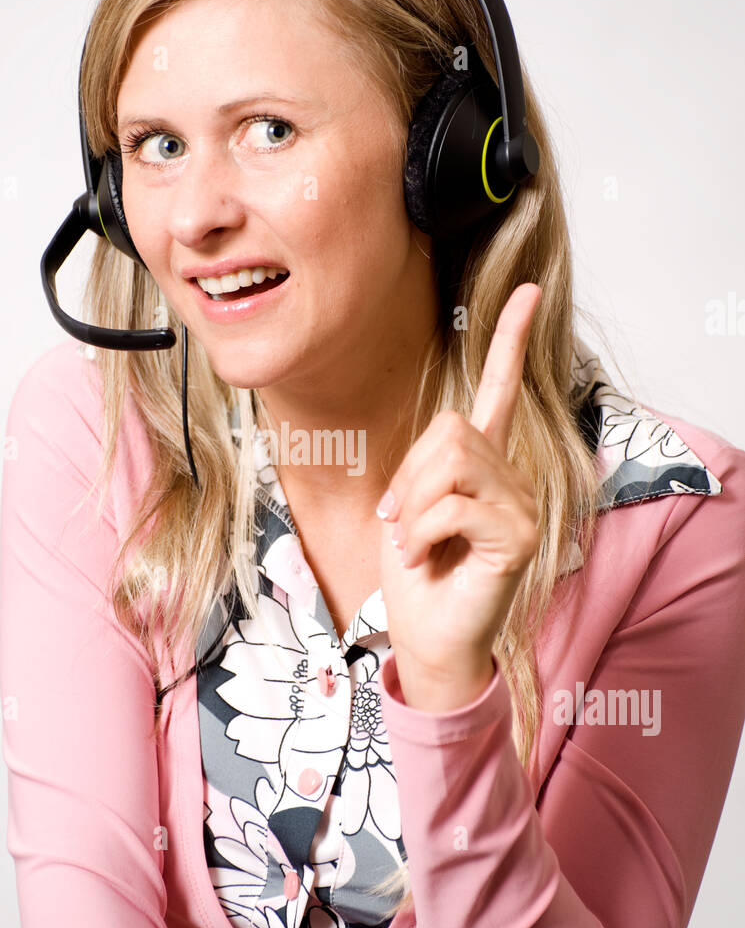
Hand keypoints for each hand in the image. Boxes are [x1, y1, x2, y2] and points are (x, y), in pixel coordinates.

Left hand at [377, 283, 541, 703]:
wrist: (426, 637)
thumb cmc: (417, 573)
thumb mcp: (409, 505)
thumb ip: (428, 464)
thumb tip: (445, 439)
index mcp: (484, 462)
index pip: (502, 389)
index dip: (511, 338)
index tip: (529, 290)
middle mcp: (513, 476)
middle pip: (451, 429)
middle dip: (409, 475)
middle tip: (399, 522)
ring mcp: (522, 505)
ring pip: (451, 462)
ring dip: (412, 507)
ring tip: (414, 544)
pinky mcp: (518, 536)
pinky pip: (453, 504)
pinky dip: (420, 532)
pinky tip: (425, 560)